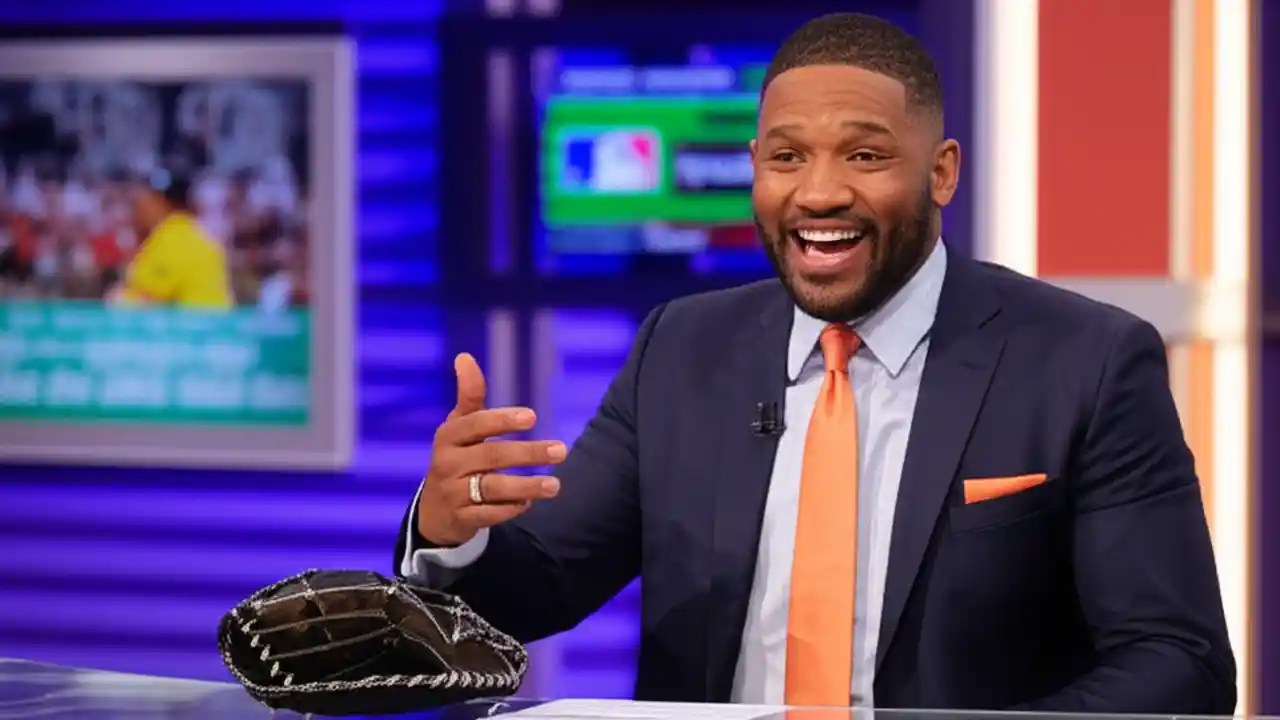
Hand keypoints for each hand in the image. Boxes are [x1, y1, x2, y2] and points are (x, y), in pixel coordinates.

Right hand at [416, 352, 566, 546]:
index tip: (533, 417)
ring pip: (493, 489)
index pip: (474, 424)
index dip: (502, 420)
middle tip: (561, 450)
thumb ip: (469, 395)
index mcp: (448, 437)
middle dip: (529, 453)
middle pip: (492, 457)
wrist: (434, 510)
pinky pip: (490, 515)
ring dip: (526, 486)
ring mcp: (453, 493)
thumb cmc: (455, 458)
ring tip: (555, 484)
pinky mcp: (461, 519)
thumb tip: (464, 357)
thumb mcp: (458, 427)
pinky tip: (528, 503)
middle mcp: (447, 464)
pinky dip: (510, 509)